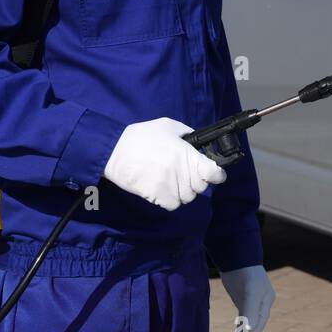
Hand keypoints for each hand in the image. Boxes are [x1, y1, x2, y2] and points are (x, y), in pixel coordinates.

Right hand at [104, 117, 226, 210]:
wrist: (115, 151)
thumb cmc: (141, 136)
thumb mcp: (168, 126)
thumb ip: (187, 134)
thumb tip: (197, 143)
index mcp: (187, 154)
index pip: (214, 173)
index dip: (216, 174)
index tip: (214, 173)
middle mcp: (182, 172)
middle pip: (201, 187)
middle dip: (195, 181)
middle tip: (183, 173)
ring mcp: (170, 186)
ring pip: (187, 197)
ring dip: (182, 191)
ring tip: (170, 180)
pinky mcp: (157, 196)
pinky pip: (173, 205)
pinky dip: (170, 199)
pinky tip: (162, 188)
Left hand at [221, 264, 274, 331]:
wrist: (238, 250)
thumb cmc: (244, 269)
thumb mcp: (249, 291)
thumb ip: (250, 310)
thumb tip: (249, 330)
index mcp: (264, 300)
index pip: (256, 325)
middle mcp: (262, 301)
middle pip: (254, 326)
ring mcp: (254, 298)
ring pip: (249, 323)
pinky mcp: (245, 296)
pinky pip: (244, 316)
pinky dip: (241, 327)